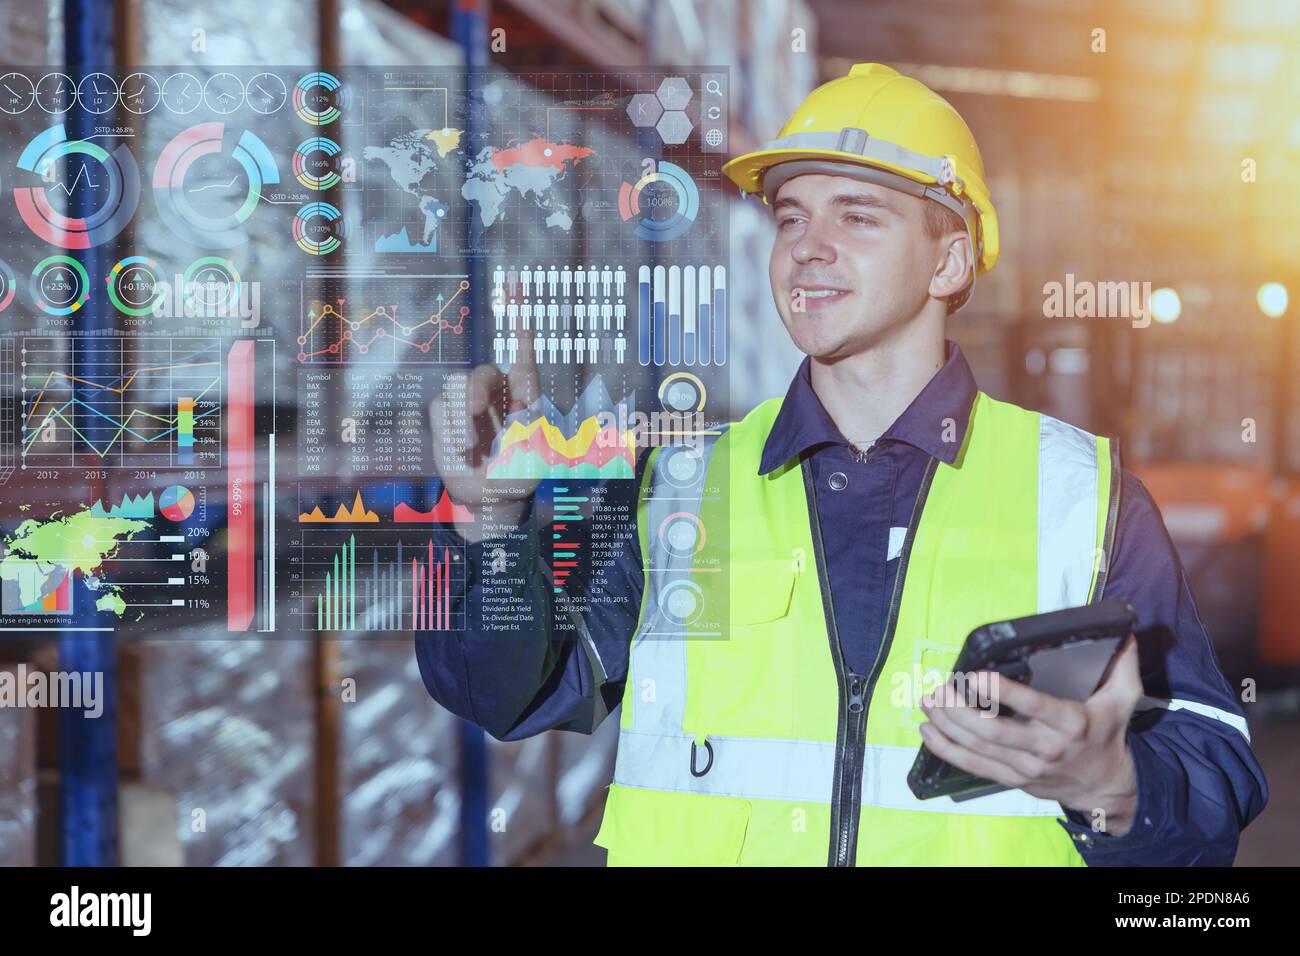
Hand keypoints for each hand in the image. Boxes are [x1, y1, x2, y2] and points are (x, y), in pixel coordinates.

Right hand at [429, 327, 539, 540]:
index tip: (516, 285)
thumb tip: (518, 402)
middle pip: (482, 374)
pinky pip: (441, 410)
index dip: (519, 319)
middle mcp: (496, 392)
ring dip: (462, 422)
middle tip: (474, 413)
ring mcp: (469, 403)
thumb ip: (531, 426)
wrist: (491, 498)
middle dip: (475, 392)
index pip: (523, 352)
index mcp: (525, 393)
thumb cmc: (520, 473)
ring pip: (457, 390)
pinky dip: (449, 431)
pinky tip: (461, 451)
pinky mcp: (446, 415)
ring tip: (470, 449)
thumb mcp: (536, 454)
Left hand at [918, 634, 1142, 835]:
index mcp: (1069, 723)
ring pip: (979, 749)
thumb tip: (1124, 632)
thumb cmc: (1107, 736)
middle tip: (939, 688)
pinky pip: (974, 767)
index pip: (1033, 706)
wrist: (1107, 788)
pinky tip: (928, 732)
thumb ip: (1122, 666)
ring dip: (948, 726)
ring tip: (928, 703)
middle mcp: (1045, 747)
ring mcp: (1026, 767)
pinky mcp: (1012, 779)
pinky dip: (947, 751)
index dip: (1003, 692)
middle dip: (960, 710)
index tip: (975, 675)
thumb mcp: (1123, 700)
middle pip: (994, 731)